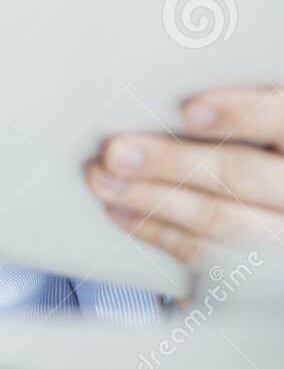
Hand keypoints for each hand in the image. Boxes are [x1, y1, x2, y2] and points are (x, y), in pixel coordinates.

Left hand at [85, 87, 283, 266]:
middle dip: (172, 163)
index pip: (281, 118)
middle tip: (116, 151)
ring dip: (151, 200)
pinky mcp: (258, 270)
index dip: (240, 115)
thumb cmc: (266, 152)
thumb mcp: (269, 127)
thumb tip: (174, 97)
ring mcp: (282, 234)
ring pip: (220, 221)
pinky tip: (123, 211)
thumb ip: (245, 108)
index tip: (189, 111)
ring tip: (103, 180)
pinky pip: (209, 257)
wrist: (279, 211)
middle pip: (242, 177)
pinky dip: (159, 232)